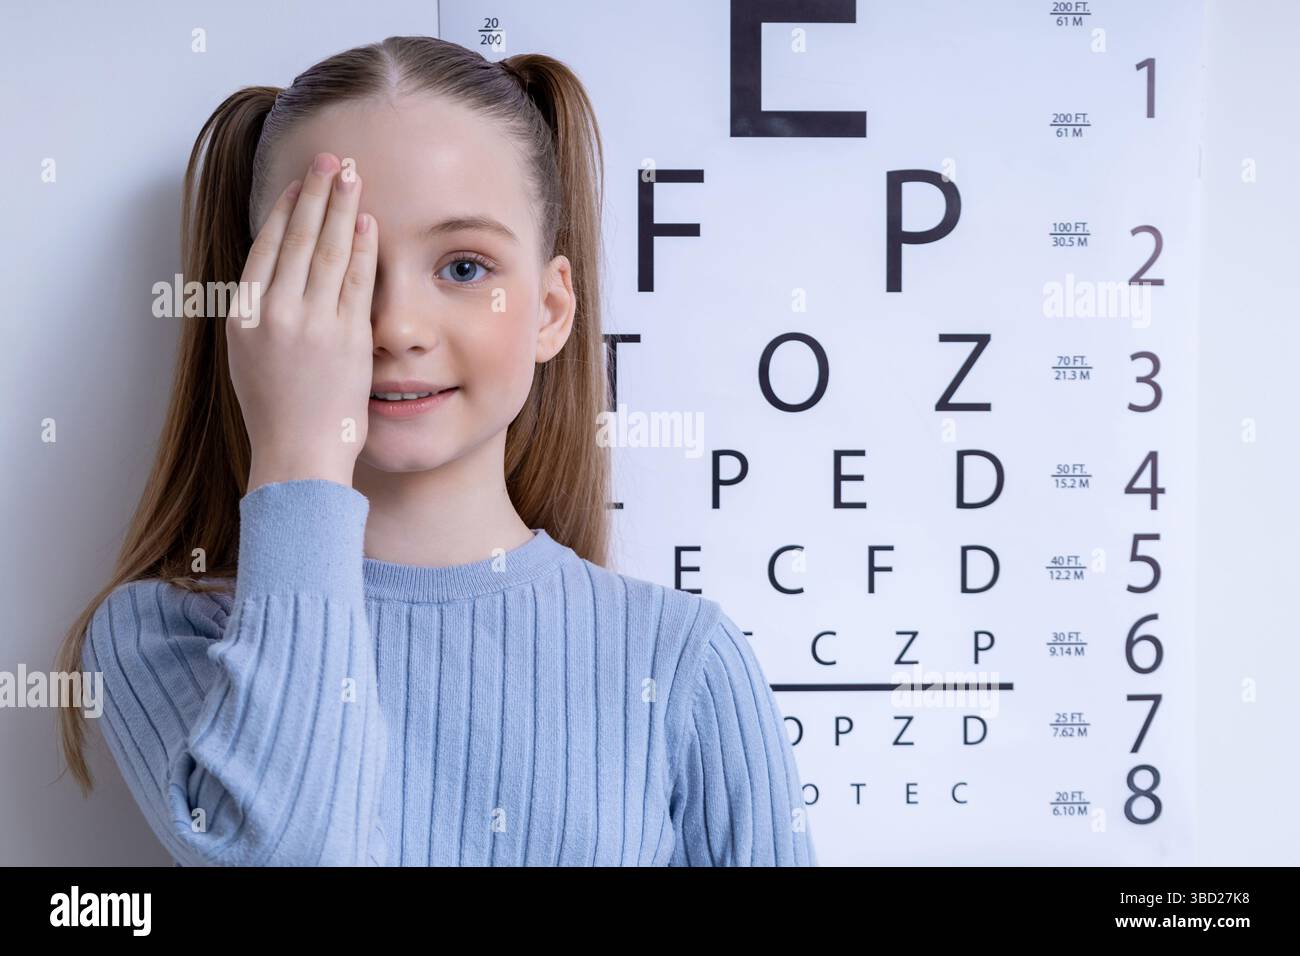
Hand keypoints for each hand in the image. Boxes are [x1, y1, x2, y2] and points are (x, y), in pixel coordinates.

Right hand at [227, 152, 377, 492]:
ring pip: (326, 252)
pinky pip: (355, 282)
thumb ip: (259, 314)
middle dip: (314, 193)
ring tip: (350, 175)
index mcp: (243, 315)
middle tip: (329, 159)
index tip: (298, 184)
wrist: (299, 454)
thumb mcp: (248, 357)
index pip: (266, 248)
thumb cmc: (277, 411)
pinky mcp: (345, 337)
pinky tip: (367, 222)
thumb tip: (275, 276)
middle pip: (296, 239)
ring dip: (340, 209)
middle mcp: (273, 313)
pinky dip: (361, 248)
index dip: (284, 210)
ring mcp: (310, 324)